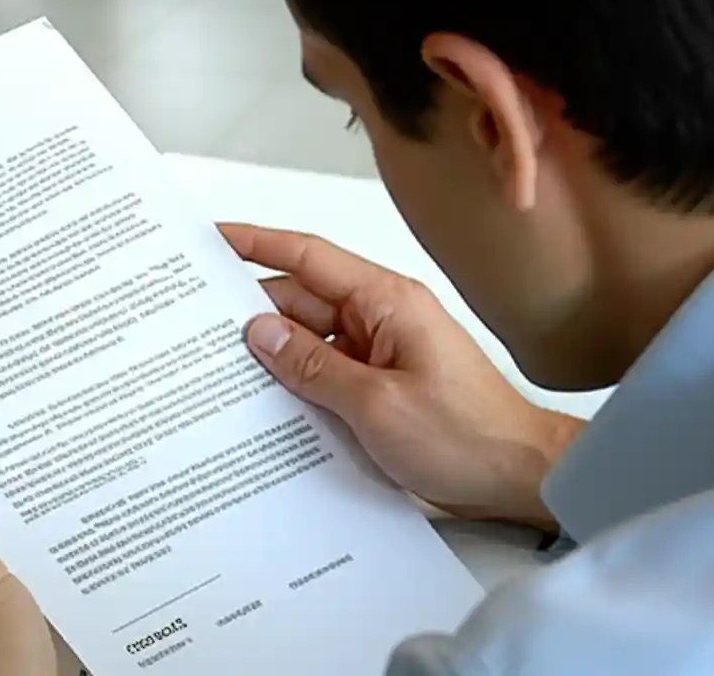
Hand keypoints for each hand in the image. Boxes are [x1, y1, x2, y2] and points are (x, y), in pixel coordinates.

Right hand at [220, 223, 583, 531]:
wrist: (518, 475)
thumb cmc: (467, 436)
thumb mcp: (376, 404)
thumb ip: (313, 367)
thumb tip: (260, 333)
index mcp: (387, 302)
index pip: (310, 258)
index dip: (258, 244)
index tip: (214, 238)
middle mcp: (383, 319)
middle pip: (303, 302)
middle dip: (253, 312)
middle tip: (195, 324)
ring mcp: (382, 352)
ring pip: (311, 341)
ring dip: (274, 356)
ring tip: (219, 369)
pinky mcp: (381, 386)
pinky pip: (327, 372)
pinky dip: (298, 383)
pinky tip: (266, 402)